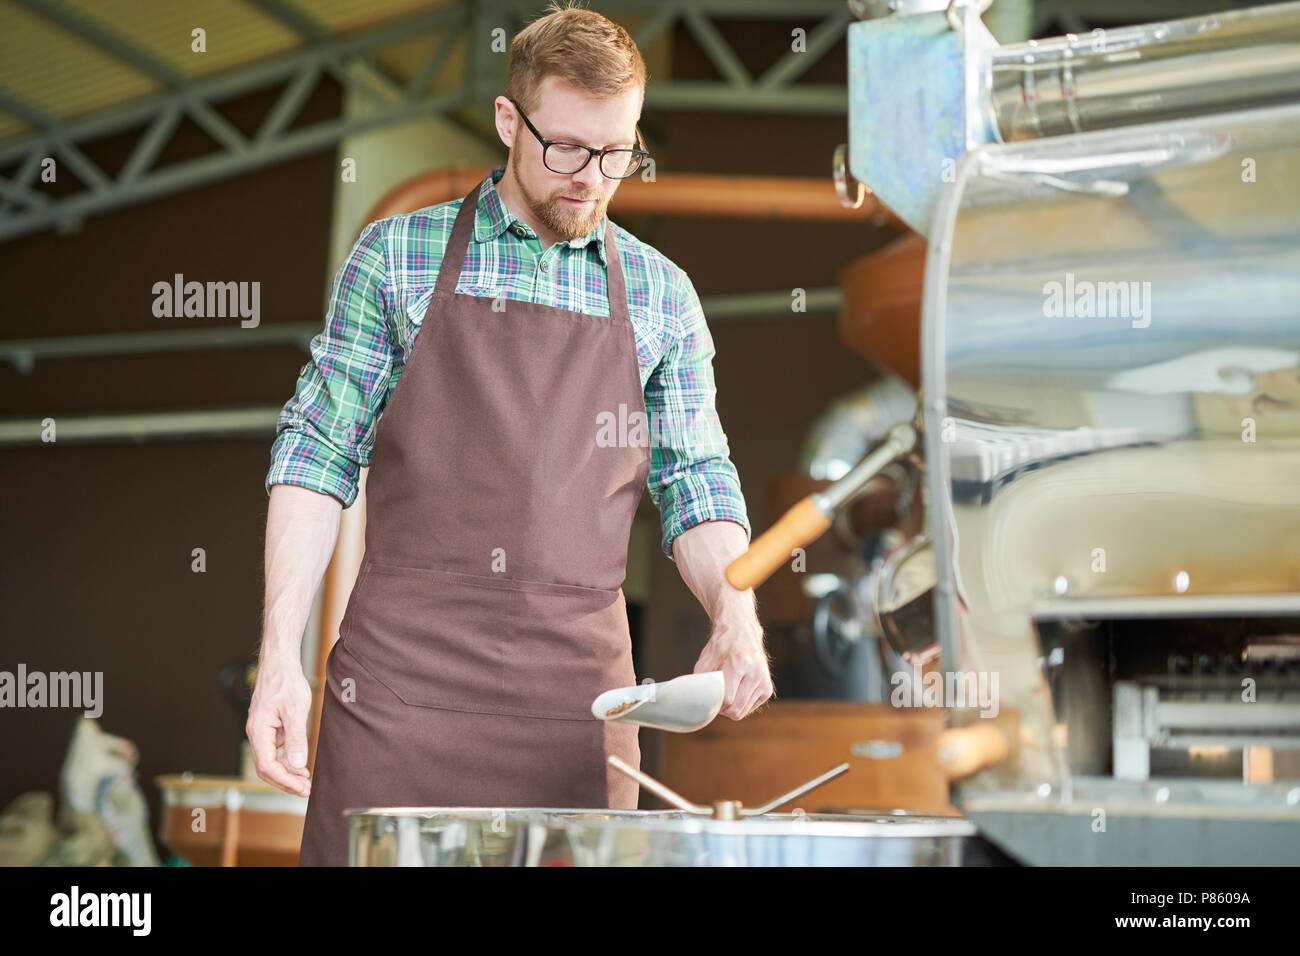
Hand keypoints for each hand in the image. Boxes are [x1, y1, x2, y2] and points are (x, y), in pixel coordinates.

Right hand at [245, 656, 312, 796]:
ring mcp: (261, 731)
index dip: (285, 780)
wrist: (280, 663)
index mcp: (258, 731)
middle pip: (266, 768)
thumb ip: (296, 738)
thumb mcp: (295, 710)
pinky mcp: (268, 728)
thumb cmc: (286, 682)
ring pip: (270, 761)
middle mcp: (256, 733)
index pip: (267, 765)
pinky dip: (286, 761)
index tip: (303, 788)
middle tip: (306, 790)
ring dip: (286, 773)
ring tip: (305, 781)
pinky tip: (300, 765)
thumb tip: (298, 764)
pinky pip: (274, 751)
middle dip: (285, 781)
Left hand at [693, 614, 773, 719]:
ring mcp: (764, 682)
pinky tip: (737, 690)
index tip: (709, 697)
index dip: (715, 703)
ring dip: (731, 707)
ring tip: (726, 691)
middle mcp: (755, 673)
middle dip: (723, 709)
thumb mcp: (705, 661)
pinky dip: (740, 704)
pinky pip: (749, 708)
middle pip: (736, 710)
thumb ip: (701, 683)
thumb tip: (696, 702)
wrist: (741, 632)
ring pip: (743, 712)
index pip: (727, 699)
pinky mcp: (768, 689)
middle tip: (715, 697)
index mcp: (739, 664)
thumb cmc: (721, 646)